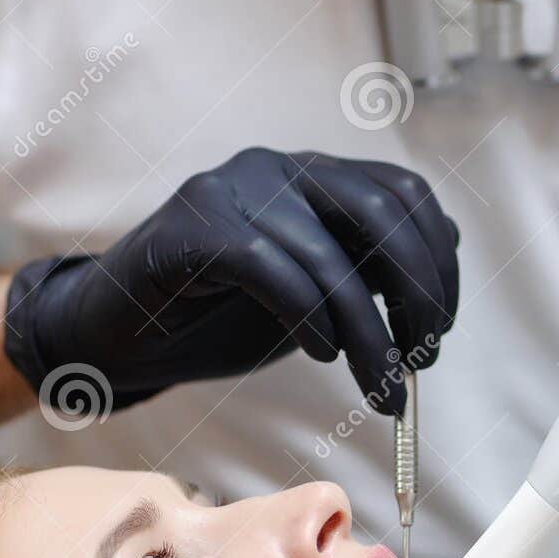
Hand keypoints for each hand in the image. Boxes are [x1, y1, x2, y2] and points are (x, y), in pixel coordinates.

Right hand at [3, 148, 460, 416]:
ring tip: (380, 389)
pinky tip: (323, 355)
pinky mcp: (193, 227)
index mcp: (315, 178)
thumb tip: (433, 295)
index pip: (405, 194)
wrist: (119, 334)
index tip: (439, 331)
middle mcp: (280, 168)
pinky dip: (310, 318)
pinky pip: (271, 269)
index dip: (437, 262)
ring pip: (330, 255)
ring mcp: (233, 189)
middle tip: (422, 361)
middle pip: (382, 211)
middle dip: (418, 293)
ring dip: (369, 335)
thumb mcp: (311, 297)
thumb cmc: (217, 317)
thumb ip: (363, 280)